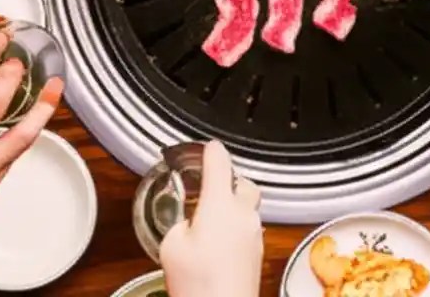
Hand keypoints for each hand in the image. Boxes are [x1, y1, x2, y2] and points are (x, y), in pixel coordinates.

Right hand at [160, 141, 262, 296]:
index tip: (206, 147)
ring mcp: (255, 234)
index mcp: (221, 204)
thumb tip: (188, 222)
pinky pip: (248, 227)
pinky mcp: (258, 252)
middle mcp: (243, 214)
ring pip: (246, 206)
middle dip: (225, 180)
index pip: (219, 160)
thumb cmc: (199, 284)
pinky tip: (216, 243)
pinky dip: (234, 227)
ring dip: (230, 206)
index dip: (210, 150)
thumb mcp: (171, 246)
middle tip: (205, 188)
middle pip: (241, 182)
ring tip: (206, 222)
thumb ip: (179, 223)